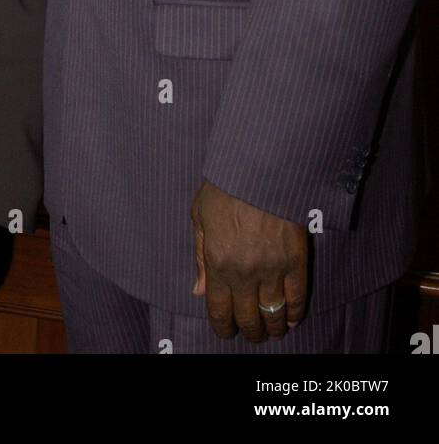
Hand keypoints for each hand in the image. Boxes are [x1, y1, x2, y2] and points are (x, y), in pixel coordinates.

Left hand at [191, 180, 307, 341]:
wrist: (260, 166)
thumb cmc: (225, 186)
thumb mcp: (200, 216)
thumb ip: (200, 257)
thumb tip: (199, 291)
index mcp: (218, 263)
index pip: (220, 310)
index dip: (223, 327)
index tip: (226, 331)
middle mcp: (245, 272)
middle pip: (249, 318)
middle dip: (249, 330)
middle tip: (251, 331)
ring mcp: (273, 268)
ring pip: (274, 314)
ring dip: (272, 327)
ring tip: (271, 329)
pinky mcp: (297, 260)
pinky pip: (298, 297)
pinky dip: (295, 312)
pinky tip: (291, 317)